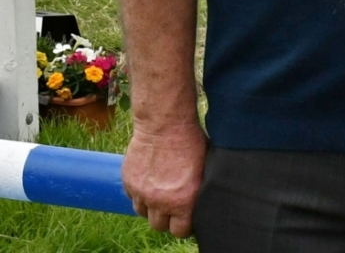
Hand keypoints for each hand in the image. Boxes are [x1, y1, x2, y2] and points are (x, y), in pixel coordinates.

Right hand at [123, 117, 206, 237]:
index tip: (187, 218)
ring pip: (143, 214)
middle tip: (173, 206)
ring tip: (160, 194)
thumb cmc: (191, 142)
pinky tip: (150, 182)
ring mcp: (141, 193)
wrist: (164, 124)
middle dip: (167, 219)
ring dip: (151, 208)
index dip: (184, 226)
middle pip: (159, 226)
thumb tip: (203, 200)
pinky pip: (133, 198)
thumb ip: (199, 189)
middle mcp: (160, 202)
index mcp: (183, 201)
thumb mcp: (204, 168)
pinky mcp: (128, 182)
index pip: (180, 231)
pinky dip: (140, 195)